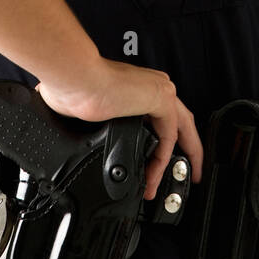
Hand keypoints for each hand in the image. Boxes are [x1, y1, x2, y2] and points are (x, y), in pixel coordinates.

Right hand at [35, 56, 202, 200]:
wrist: (73, 78)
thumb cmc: (71, 87)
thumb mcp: (84, 112)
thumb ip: (90, 122)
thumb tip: (69, 134)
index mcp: (134, 86)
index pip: (158, 116)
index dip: (160, 140)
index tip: (152, 160)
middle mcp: (150, 85)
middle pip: (179, 122)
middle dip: (187, 148)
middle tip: (190, 171)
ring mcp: (157, 89)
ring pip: (179, 129)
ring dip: (178, 158)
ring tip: (174, 180)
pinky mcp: (160, 97)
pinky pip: (169, 136)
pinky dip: (162, 159)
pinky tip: (152, 175)